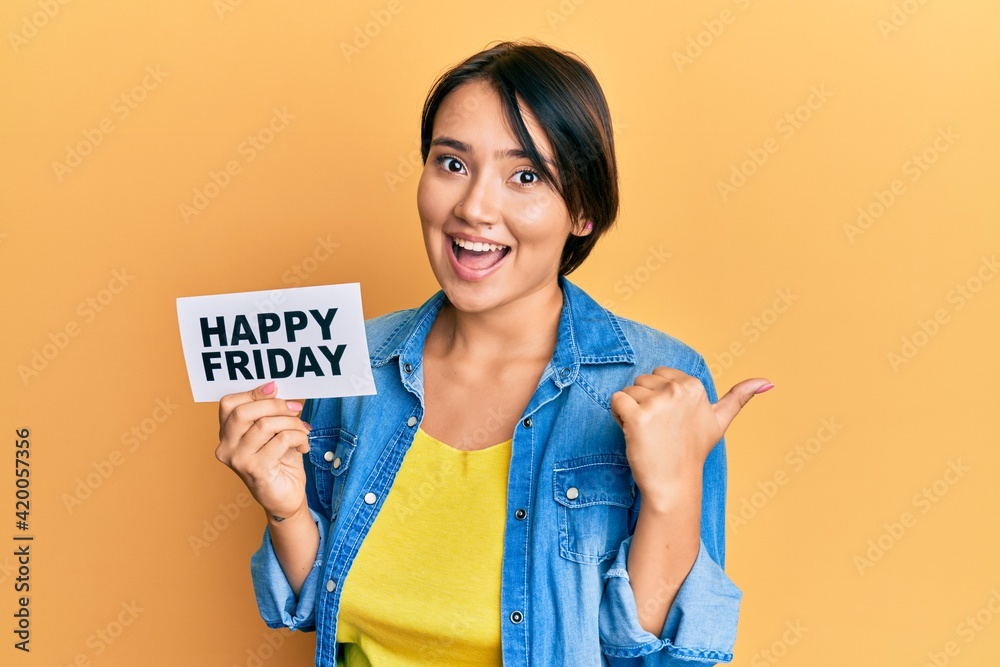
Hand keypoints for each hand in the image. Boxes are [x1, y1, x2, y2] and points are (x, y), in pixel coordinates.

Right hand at [214, 380, 311, 519]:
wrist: (287, 498)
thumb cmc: (280, 462)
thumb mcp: (273, 431)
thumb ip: (268, 412)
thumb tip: (273, 387)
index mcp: (227, 435)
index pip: (229, 404)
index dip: (253, 393)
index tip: (275, 388)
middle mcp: (226, 448)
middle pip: (243, 412)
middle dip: (275, 405)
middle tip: (296, 409)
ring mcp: (238, 461)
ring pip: (265, 425)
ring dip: (292, 423)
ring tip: (303, 431)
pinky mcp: (256, 470)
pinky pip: (281, 440)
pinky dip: (298, 437)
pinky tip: (303, 446)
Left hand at [610, 367, 771, 499]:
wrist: (674, 484)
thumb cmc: (692, 452)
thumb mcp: (719, 421)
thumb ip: (740, 397)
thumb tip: (769, 382)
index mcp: (694, 385)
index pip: (658, 375)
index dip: (657, 396)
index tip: (669, 419)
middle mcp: (677, 390)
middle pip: (641, 381)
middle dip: (643, 401)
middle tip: (657, 428)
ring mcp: (658, 403)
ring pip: (628, 390)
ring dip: (629, 410)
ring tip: (647, 432)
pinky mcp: (638, 416)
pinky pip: (616, 400)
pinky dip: (617, 415)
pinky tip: (632, 432)